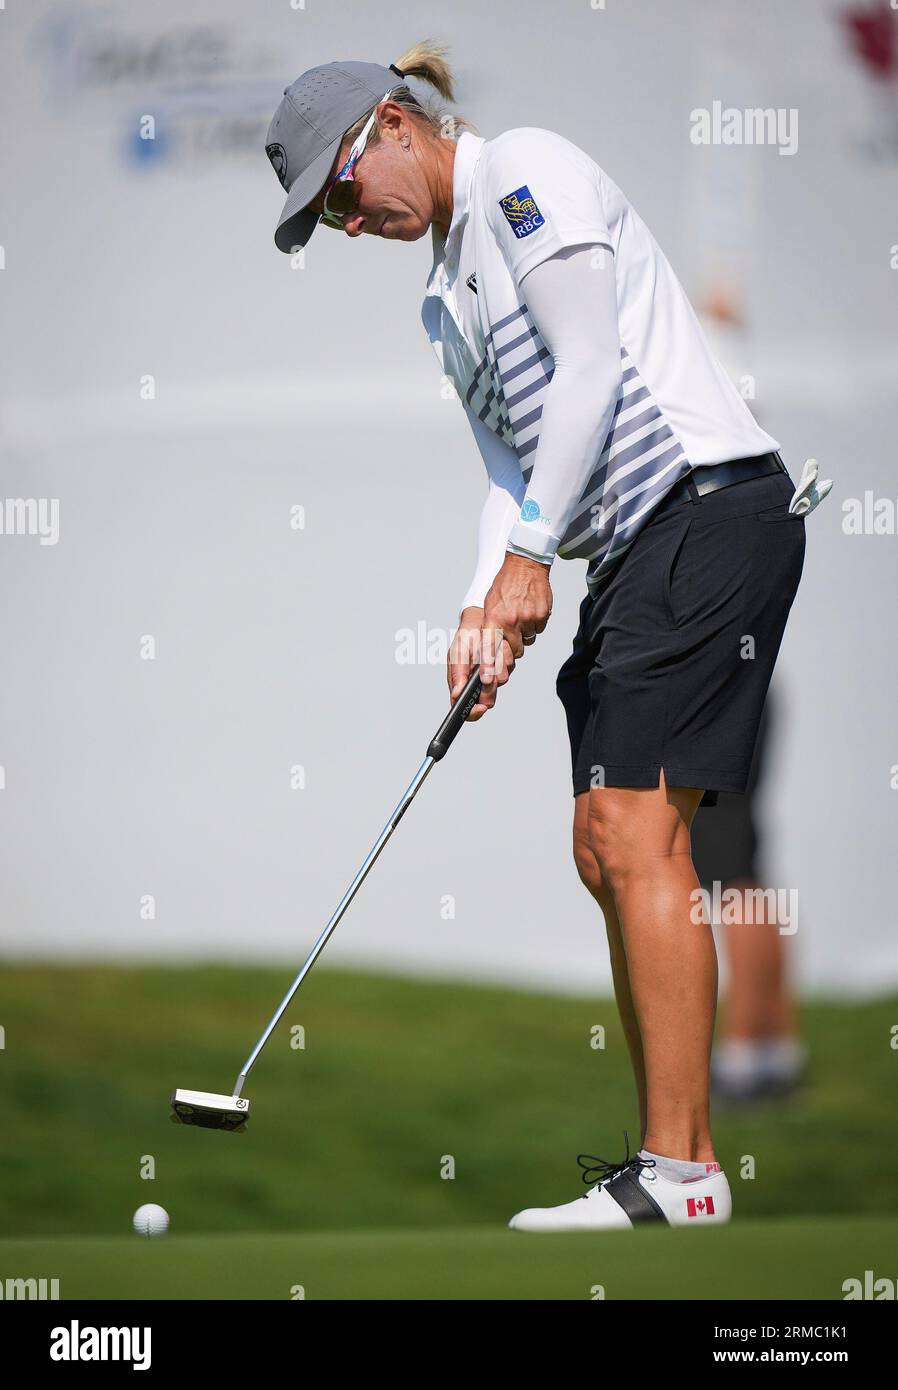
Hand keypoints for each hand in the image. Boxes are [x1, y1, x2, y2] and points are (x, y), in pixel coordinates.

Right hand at [448, 606, 515, 719]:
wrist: (482, 618)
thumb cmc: (466, 635)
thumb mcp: (458, 652)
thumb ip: (457, 674)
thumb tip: (456, 695)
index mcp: (461, 682)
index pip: (464, 707)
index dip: (473, 712)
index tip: (480, 707)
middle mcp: (477, 682)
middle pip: (487, 698)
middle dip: (490, 685)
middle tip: (488, 671)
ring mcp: (492, 675)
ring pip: (501, 680)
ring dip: (498, 664)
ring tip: (491, 649)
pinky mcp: (504, 666)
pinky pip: (510, 667)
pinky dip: (505, 656)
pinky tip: (499, 645)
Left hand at [482, 553, 552, 671]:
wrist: (525, 564)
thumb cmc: (504, 585)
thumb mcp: (490, 605)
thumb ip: (492, 628)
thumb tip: (494, 650)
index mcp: (494, 618)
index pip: (491, 648)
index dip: (489, 667)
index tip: (489, 681)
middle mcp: (512, 620)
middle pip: (514, 651)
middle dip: (513, 648)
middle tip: (512, 636)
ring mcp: (529, 619)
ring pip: (527, 641)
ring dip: (524, 634)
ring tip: (520, 615)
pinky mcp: (543, 616)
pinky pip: (537, 630)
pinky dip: (534, 624)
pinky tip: (530, 610)